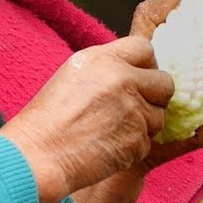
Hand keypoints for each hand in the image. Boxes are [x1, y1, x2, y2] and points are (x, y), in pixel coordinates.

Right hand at [0, 32, 174, 202]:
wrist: (38, 154)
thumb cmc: (48, 118)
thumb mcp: (74, 74)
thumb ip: (107, 68)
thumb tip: (135, 72)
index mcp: (104, 59)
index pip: (144, 47)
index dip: (146, 64)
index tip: (140, 77)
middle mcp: (123, 80)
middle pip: (164, 82)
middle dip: (155, 96)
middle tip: (137, 107)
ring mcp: (133, 110)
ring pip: (159, 116)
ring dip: (144, 125)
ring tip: (113, 131)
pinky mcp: (137, 139)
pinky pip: (148, 142)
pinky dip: (133, 147)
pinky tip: (109, 147)